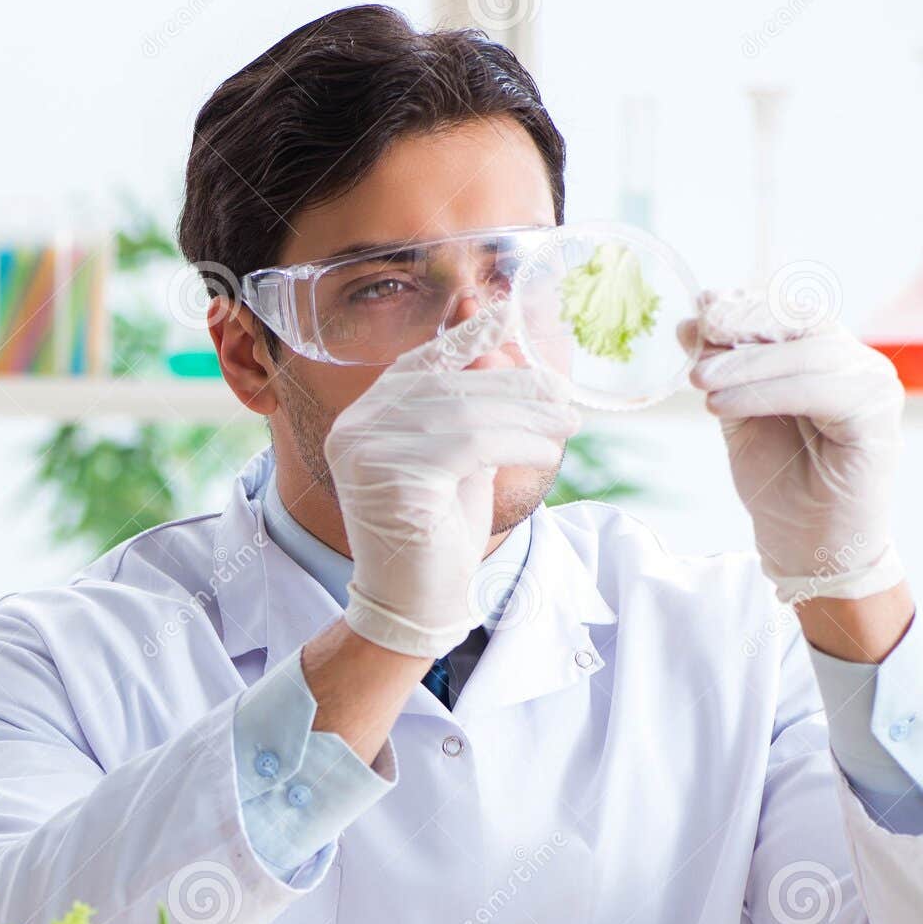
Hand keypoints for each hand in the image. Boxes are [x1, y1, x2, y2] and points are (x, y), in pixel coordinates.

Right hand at [323, 305, 578, 657]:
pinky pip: (470, 445)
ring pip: (464, 413)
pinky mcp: (393, 479)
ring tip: (568, 423)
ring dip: (527, 416)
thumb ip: (470, 409)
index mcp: (363, 419)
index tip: (509, 318)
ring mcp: (366, 453)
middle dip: (515, 387)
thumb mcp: (459, 460)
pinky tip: (547, 452)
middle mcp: (354, 429)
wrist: (417, 605)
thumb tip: (501, 348)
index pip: (420, 364)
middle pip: (448, 385)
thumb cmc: (438, 535)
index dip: (466, 339)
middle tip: (566, 394)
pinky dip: (519, 443)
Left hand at [683, 290, 905, 603]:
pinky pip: (821, 388)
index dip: (745, 305)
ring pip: (809, 352)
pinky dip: (767, 392)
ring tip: (699, 379)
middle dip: (745, 323)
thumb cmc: (781, 487)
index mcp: (825, 357)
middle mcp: (855, 363)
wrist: (810, 548)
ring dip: (747, 364)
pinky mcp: (878, 415)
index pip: (788, 313)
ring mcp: (873, 385)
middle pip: (802, 321)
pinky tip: (722, 403)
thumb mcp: (740, 418)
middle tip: (699, 334)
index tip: (700, 309)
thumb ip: (723, 373)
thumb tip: (689, 324)